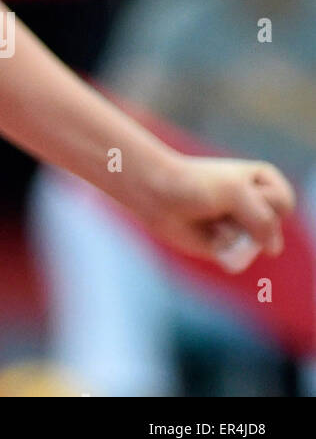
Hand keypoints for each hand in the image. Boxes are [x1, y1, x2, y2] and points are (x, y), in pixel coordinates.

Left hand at [136, 154, 295, 272]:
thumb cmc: (195, 184)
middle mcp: (257, 205)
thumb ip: (264, 220)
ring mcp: (243, 227)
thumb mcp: (237, 192)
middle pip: (272, 225)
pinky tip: (205, 232)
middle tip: (217, 202)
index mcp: (264, 181)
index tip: (231, 184)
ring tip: (211, 218)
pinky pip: (238, 257)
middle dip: (244, 216)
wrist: (155, 193)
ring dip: (232, 232)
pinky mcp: (227, 245)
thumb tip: (272, 251)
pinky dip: (222, 246)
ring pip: (255, 244)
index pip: (283, 203)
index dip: (259, 198)